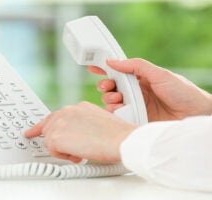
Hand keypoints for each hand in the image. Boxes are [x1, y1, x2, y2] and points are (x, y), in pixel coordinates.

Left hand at [25, 101, 137, 162]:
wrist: (121, 139)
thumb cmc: (116, 135)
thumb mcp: (97, 122)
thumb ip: (82, 125)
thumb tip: (76, 137)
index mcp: (78, 107)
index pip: (56, 116)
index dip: (45, 126)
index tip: (33, 131)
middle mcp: (67, 111)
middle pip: (49, 128)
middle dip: (56, 141)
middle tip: (68, 150)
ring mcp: (60, 122)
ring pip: (50, 140)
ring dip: (63, 149)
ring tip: (80, 151)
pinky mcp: (57, 136)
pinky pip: (52, 150)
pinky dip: (63, 155)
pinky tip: (77, 154)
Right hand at [88, 58, 211, 120]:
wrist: (195, 115)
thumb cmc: (183, 92)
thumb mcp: (159, 74)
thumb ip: (136, 66)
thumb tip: (113, 61)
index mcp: (141, 79)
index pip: (119, 72)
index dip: (105, 69)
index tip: (93, 67)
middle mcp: (136, 92)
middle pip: (112, 88)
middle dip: (105, 85)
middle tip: (107, 86)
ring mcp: (135, 106)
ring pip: (112, 102)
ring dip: (109, 98)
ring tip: (118, 98)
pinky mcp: (135, 119)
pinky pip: (118, 115)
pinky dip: (114, 111)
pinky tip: (120, 109)